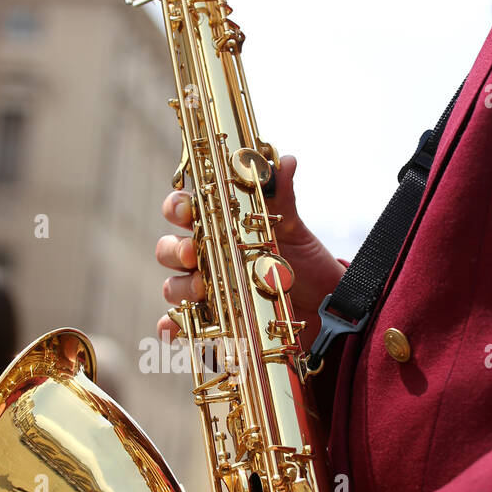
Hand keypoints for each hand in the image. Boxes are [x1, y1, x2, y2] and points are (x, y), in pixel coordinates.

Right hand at [156, 155, 345, 342]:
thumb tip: (287, 161)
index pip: (183, 211)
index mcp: (217, 228)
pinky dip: (172, 327)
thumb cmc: (302, 262)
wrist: (323, 306)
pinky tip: (177, 330)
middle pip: (169, 249)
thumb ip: (282, 196)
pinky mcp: (213, 322)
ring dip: (181, 288)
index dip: (177, 207)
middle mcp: (205, 258)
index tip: (186, 210)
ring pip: (173, 286)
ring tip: (203, 291)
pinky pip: (182, 325)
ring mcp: (206, 290)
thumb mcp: (293, 228)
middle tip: (193, 254)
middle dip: (175, 250)